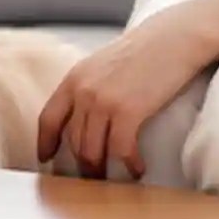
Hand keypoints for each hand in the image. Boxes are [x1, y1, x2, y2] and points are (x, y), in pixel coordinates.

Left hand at [37, 8, 218, 179]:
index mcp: (74, 79)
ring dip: (101, 171)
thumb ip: (88, 88)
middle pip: (72, 141)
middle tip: (90, 179)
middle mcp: (82, 91)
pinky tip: (136, 169)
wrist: (173, 38)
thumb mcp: (102, 65)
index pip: (48, 118)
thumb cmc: (144, 52)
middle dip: (80, 165)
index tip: (45, 160)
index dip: (45, 143)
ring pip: (91, 151)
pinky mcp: (127, 111)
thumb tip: (82, 119)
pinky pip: (119, 150)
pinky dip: (128, 165)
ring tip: (112, 180)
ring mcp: (103, 101)